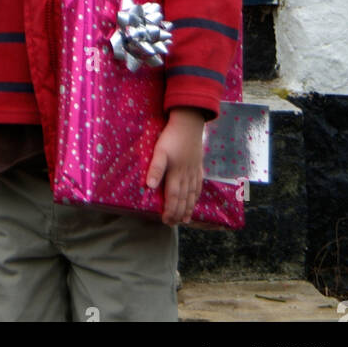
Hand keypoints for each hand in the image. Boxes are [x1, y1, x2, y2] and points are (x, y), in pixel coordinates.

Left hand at [145, 107, 205, 225]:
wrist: (189, 123)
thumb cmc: (171, 137)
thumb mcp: (159, 151)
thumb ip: (155, 168)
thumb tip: (149, 186)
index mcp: (176, 174)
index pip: (173, 198)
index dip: (170, 211)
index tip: (165, 220)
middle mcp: (186, 176)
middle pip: (183, 199)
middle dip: (178, 213)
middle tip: (173, 224)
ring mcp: (194, 171)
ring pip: (192, 194)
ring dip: (188, 208)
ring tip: (185, 219)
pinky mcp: (198, 165)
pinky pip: (199, 185)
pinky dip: (196, 196)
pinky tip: (195, 199)